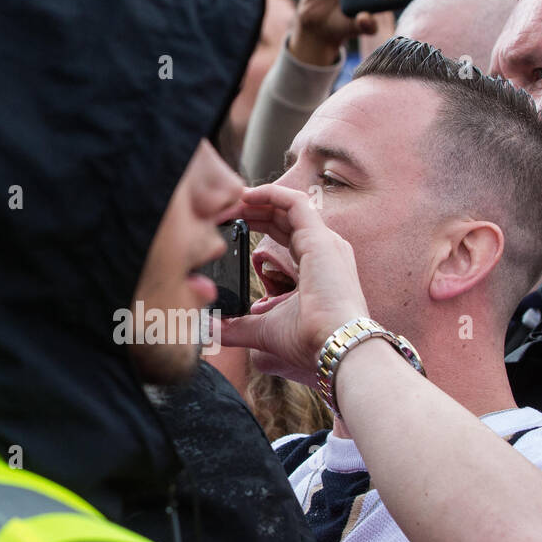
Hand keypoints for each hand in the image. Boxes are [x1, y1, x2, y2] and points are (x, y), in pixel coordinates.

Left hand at [222, 183, 368, 381]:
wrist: (332, 347)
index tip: (228, 225)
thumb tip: (208, 328)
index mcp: (314, 269)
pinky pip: (296, 203)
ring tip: (229, 201)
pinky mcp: (320, 239)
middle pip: (284, 219)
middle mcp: (323, 251)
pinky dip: (271, 194)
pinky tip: (247, 196)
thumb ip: (235, 327)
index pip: (283, 235)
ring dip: (258, 200)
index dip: (256, 226)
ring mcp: (324, 243)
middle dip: (253, 210)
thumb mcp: (263, 330)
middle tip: (223, 210)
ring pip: (289, 207)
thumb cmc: (308, 342)